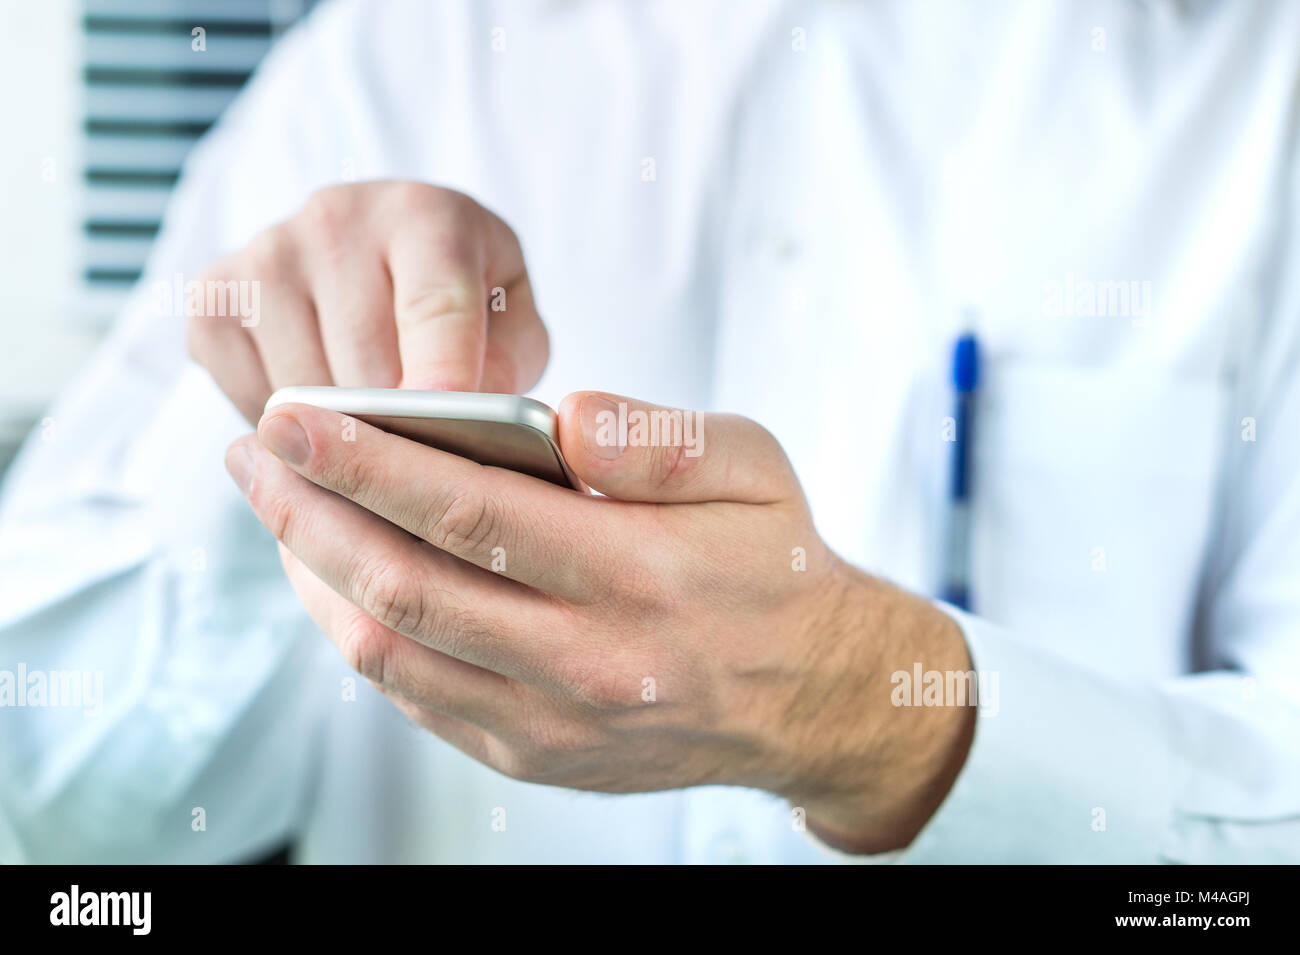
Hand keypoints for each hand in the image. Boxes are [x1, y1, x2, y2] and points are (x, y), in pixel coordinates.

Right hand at [188, 181, 547, 421]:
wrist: (382, 257)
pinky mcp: (212, 297)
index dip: (442, 369)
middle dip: (398, 430)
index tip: (443, 420)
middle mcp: (337, 220)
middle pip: (365, 362)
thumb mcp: (513, 325)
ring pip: (303, 391)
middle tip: (421, 465)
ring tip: (376, 439)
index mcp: (427, 218)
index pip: (435, 303)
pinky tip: (321, 420)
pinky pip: (247, 396)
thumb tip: (458, 421)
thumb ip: (506, 367)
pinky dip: (286, 432)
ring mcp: (266, 255)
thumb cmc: (463, 303)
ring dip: (341, 437)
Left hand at [225, 393, 975, 852]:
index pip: (471, 510)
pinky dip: (363, 635)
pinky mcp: (535, 756)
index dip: (366, 460)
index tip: (293, 415)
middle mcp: (589, 660)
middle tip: (255, 454)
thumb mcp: (754, 468)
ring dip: (317, 579)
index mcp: (641, 572)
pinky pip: (418, 698)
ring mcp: (555, 721)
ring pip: (393, 654)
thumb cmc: (774, 564)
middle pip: (406, 586)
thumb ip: (658, 438)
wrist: (811, 697)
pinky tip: (342, 582)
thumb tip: (561, 414)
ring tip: (283, 512)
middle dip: (309, 513)